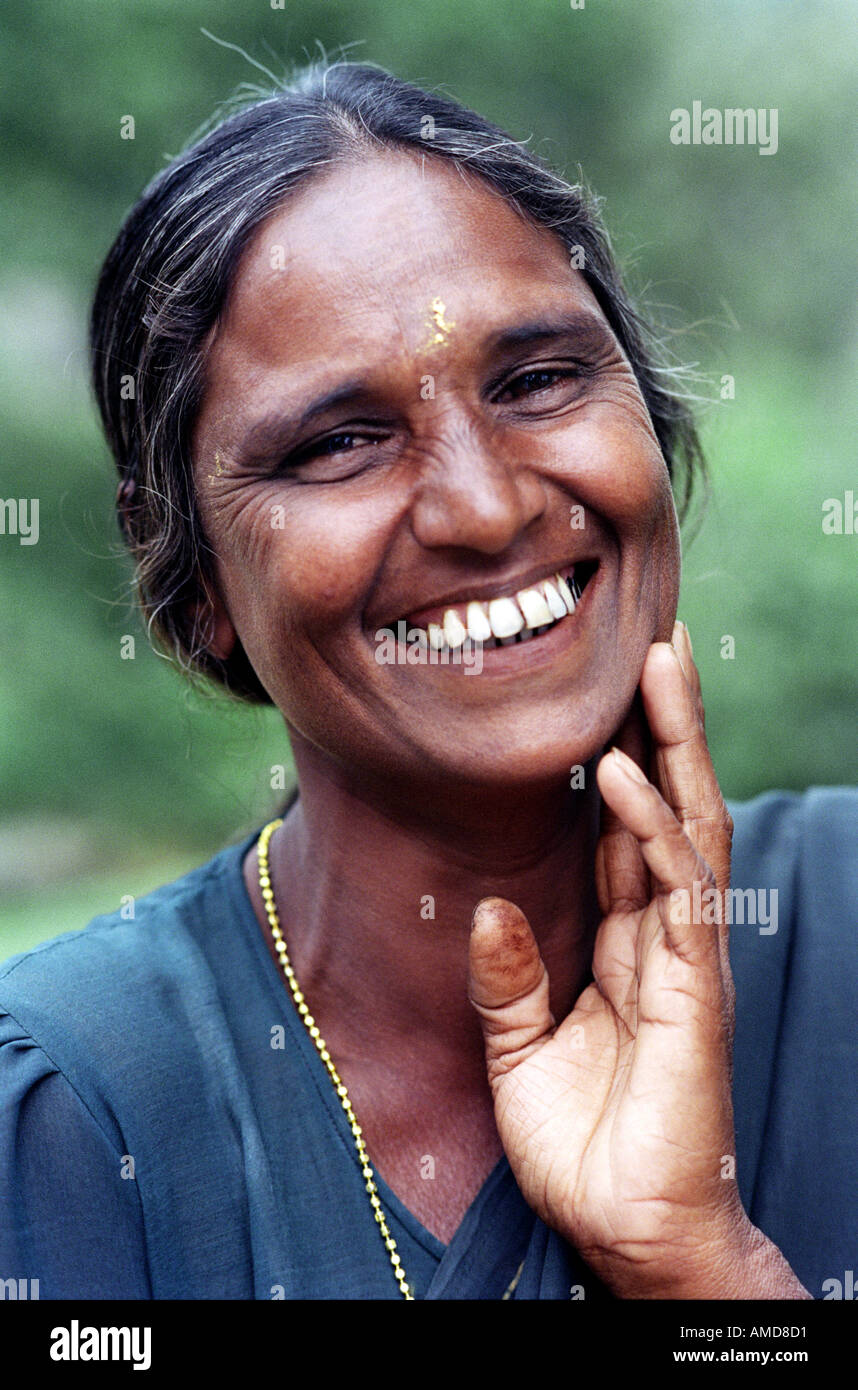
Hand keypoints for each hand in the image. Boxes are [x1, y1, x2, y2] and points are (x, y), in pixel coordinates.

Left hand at [468, 621, 808, 1297]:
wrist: (627, 1231)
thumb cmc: (584, 1149)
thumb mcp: (520, 1054)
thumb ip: (504, 979)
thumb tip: (486, 903)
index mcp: (622, 945)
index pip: (622, 833)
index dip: (614, 763)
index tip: (597, 694)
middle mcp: (659, 935)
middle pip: (666, 808)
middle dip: (661, 728)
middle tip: (649, 645)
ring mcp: (683, 955)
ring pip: (687, 825)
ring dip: (671, 745)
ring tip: (656, 668)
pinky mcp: (694, 987)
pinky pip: (675, 889)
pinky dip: (650, 828)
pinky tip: (621, 777)